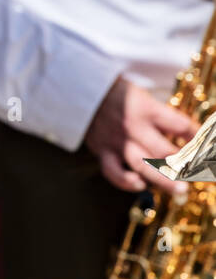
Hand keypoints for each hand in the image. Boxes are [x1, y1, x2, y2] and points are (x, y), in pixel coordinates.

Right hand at [83, 75, 196, 195]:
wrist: (76, 88)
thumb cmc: (113, 90)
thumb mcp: (140, 93)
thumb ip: (159, 113)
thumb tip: (182, 134)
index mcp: (146, 107)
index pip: (182, 125)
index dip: (200, 138)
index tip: (209, 148)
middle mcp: (133, 126)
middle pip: (166, 150)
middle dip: (187, 165)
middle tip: (201, 175)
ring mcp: (116, 140)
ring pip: (143, 165)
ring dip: (163, 180)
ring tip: (180, 190)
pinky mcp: (101, 150)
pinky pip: (113, 171)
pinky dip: (126, 181)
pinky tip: (139, 185)